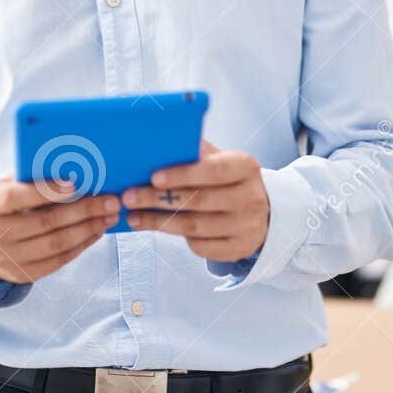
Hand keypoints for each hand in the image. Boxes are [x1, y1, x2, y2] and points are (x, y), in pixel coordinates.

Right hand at [0, 177, 118, 286]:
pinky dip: (81, 245)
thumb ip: (31, 177)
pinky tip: (96, 231)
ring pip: (56, 244)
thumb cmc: (6, 204)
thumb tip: (71, 167)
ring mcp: (7, 258)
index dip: (46, 191)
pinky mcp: (22, 274)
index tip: (75, 184)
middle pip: (44, 222)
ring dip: (88, 229)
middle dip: (83, 210)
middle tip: (110, 201)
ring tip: (109, 216)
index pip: (15, 197)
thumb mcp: (7, 185)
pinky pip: (58, 260)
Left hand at [122, 140, 269, 263]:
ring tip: (133, 216)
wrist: (263, 212)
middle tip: (129, 197)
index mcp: (245, 168)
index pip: (213, 170)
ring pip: (195, 226)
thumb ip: (197, 152)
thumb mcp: (221, 160)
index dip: (183, 174)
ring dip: (159, 222)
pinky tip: (157, 228)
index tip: (153, 177)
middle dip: (159, 199)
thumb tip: (160, 142)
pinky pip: (201, 247)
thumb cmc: (230, 180)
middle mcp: (251, 197)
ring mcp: (247, 226)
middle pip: (199, 200)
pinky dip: (178, 237)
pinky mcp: (239, 249)